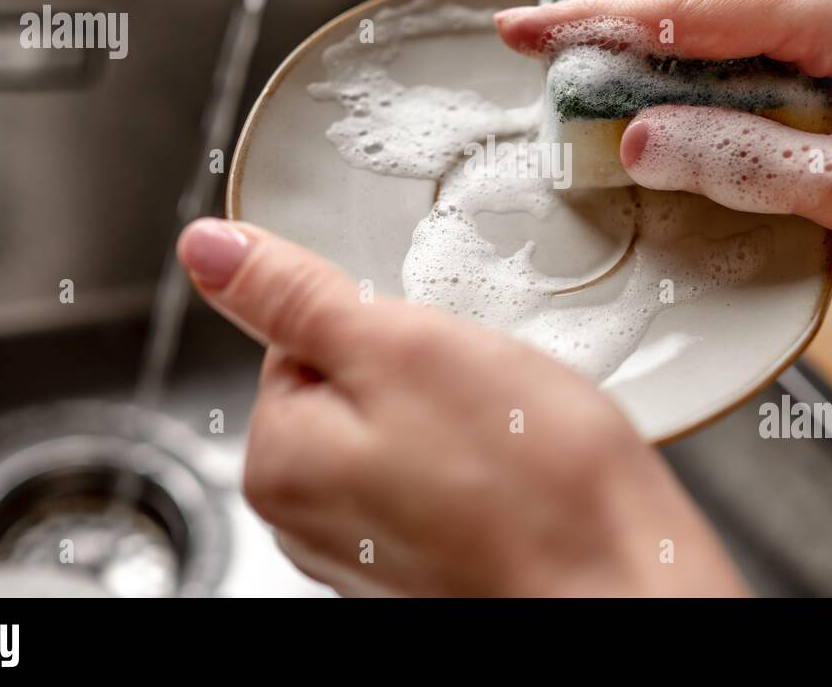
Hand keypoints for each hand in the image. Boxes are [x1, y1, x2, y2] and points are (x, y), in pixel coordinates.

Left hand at [177, 218, 744, 596]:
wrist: (623, 583)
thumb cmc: (530, 481)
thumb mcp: (400, 346)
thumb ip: (294, 294)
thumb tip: (208, 248)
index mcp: (280, 460)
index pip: (301, 337)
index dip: (379, 322)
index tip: (430, 345)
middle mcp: (308, 519)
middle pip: (351, 383)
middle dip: (418, 367)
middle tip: (478, 390)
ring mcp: (368, 550)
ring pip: (403, 426)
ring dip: (454, 412)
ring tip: (505, 433)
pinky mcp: (426, 561)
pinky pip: (440, 475)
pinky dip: (478, 460)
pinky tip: (516, 471)